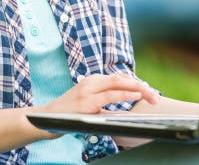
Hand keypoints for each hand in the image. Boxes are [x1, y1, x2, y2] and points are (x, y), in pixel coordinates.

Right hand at [31, 74, 159, 138]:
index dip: (137, 84)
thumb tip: (126, 112)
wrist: (43, 119)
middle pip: (122, 78)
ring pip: (118, 83)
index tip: (150, 93)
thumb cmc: (68, 114)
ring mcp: (88, 91)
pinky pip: (109, 97)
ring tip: (150, 95)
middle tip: (155, 96)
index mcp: (94, 81)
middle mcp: (92, 82)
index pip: (121, 79)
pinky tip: (134, 95)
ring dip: (137, 88)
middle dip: (141, 85)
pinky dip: (124, 94)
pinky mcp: (85, 103)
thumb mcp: (89, 105)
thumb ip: (105, 104)